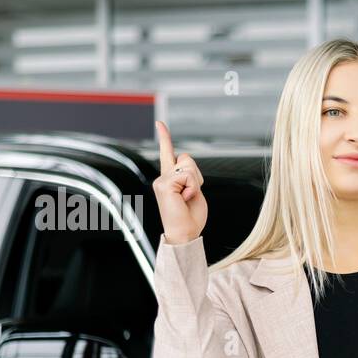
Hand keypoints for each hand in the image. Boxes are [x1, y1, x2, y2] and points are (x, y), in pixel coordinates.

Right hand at [153, 120, 207, 243]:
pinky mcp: (164, 184)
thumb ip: (190, 177)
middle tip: (190, 195)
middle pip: (187, 159)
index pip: (168, 154)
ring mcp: (161, 180)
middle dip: (197, 175)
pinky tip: (185, 199)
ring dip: (195, 183)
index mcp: (170, 179)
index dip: (165, 138)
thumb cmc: (190, 217)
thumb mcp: (194, 192)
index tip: (160, 124)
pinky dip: (192, 187)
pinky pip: (188, 176)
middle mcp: (163, 177)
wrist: (185, 233)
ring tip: (187, 198)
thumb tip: (187, 167)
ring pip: (189, 166)